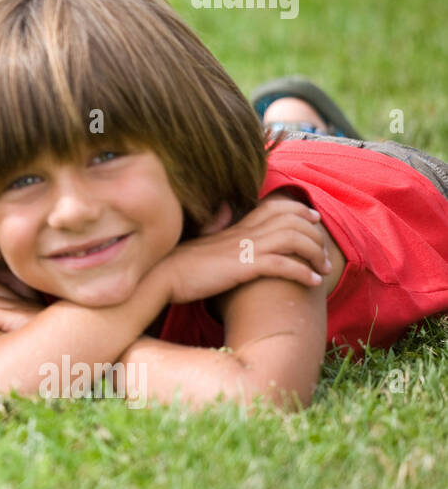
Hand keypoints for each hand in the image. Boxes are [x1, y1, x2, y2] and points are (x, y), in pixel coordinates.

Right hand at [162, 198, 329, 305]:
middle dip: (316, 235)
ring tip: (324, 269)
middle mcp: (243, 232)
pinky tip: (312, 283)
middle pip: (292, 220)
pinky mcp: (242, 267)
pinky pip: (282, 265)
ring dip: (316, 253)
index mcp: (236, 225)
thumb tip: (222, 213)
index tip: (314, 220)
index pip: (275, 206)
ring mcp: (244, 248)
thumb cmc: (178, 264)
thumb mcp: (202, 241)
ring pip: (294, 239)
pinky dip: (302, 272)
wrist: (162, 276)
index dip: (300, 209)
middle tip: (326, 254)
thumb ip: (217, 228)